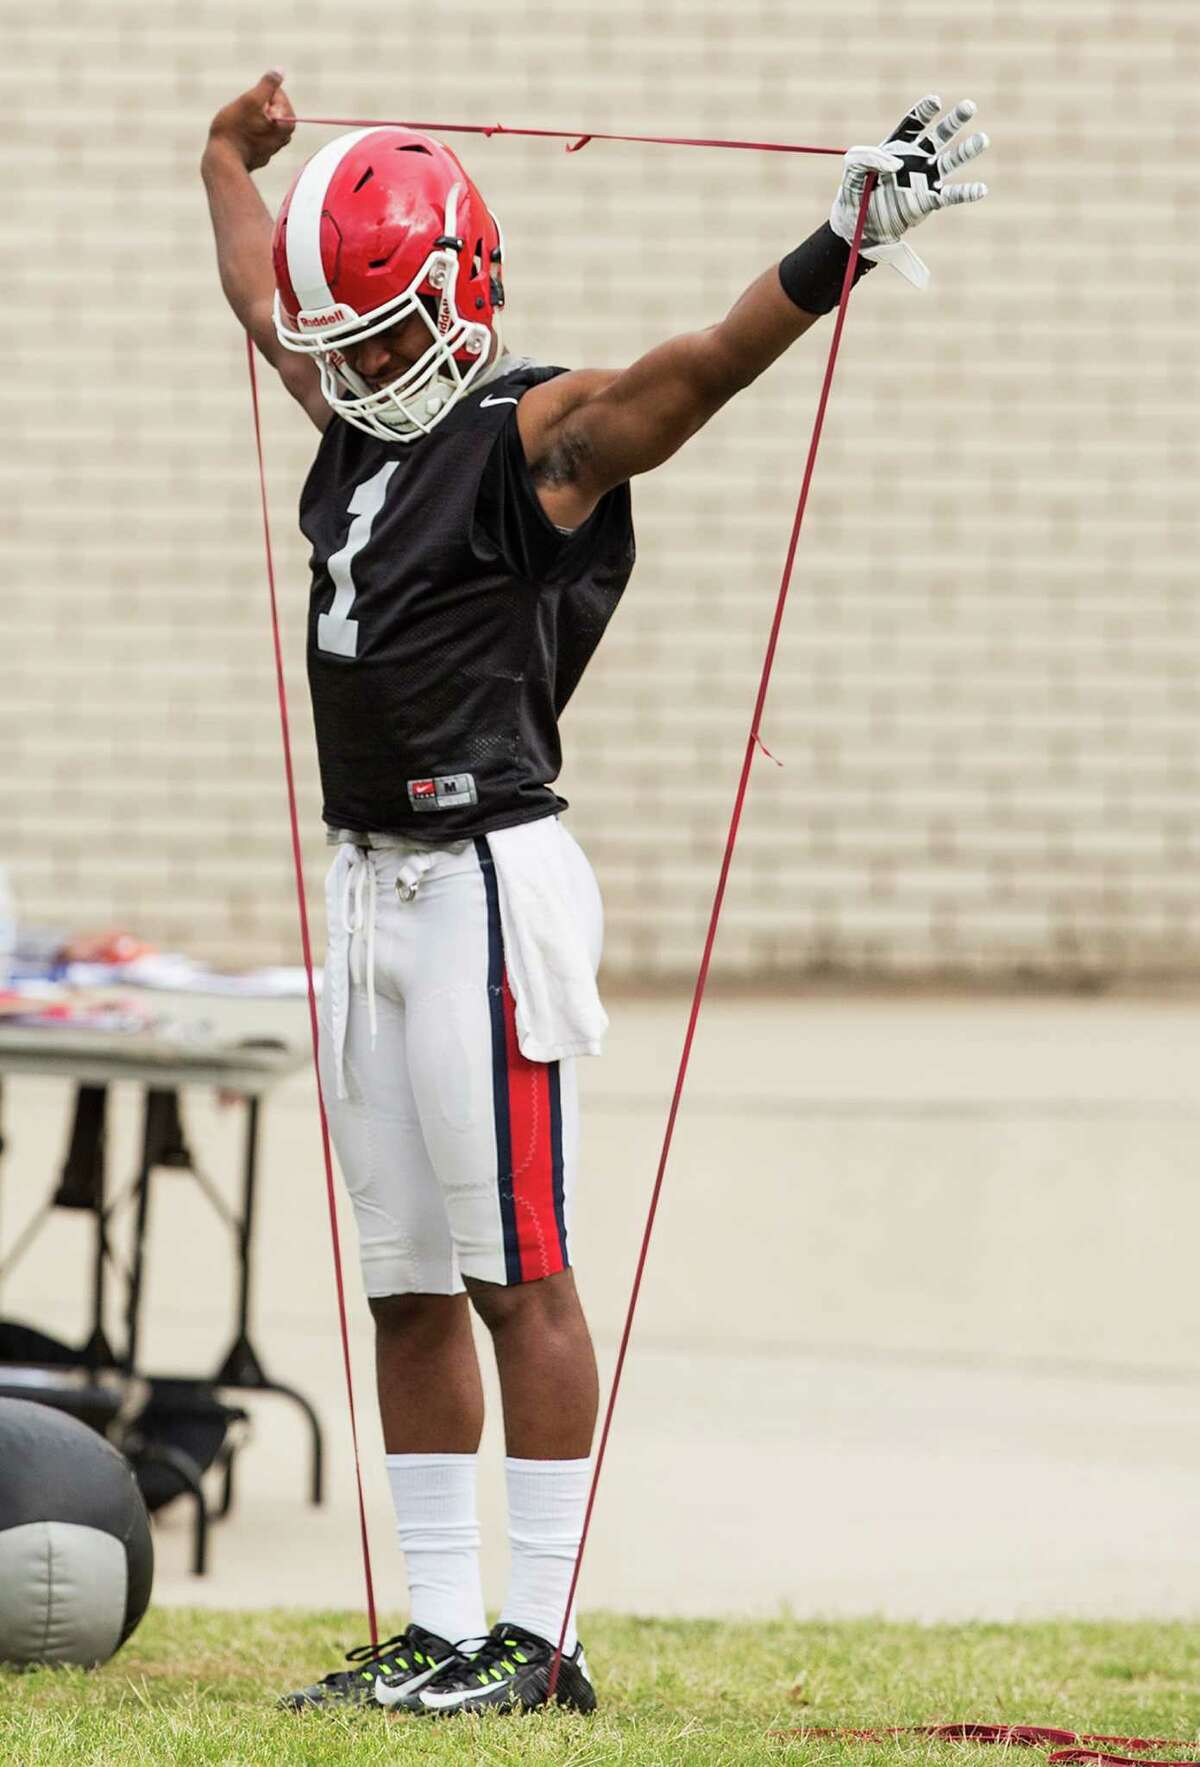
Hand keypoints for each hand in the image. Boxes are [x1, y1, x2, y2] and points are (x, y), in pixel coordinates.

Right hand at [207, 70, 295, 171]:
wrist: (223, 161)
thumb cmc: (235, 129)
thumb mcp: (251, 100)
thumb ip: (267, 85)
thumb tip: (280, 70)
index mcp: (288, 122)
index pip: (276, 93)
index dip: (258, 94)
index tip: (249, 107)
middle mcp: (286, 136)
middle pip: (269, 106)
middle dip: (255, 106)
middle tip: (244, 118)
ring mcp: (274, 146)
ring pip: (261, 118)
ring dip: (250, 117)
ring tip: (241, 128)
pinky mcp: (263, 153)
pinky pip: (255, 132)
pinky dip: (247, 131)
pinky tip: (239, 138)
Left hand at [830, 95, 988, 288]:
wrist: (857, 226)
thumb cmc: (854, 192)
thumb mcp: (853, 168)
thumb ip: (868, 156)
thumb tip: (897, 163)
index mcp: (898, 145)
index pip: (914, 124)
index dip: (925, 112)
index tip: (935, 101)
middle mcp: (916, 159)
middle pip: (940, 135)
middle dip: (954, 120)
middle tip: (969, 106)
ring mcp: (924, 179)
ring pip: (951, 161)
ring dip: (967, 151)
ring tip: (982, 140)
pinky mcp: (928, 202)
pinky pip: (950, 196)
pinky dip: (966, 193)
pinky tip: (981, 189)